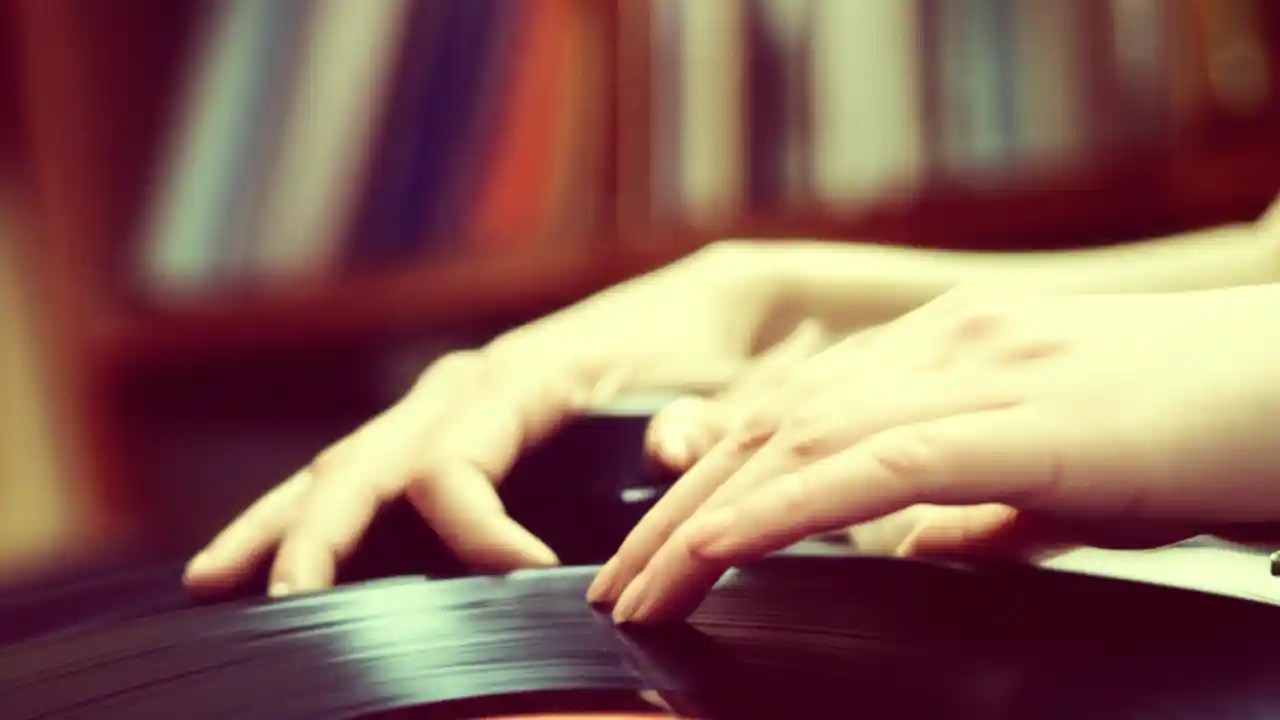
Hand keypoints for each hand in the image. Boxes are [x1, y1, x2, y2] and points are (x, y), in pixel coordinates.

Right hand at [182, 246, 773, 597]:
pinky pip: (368, 468)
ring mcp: (454, 401)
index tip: (523, 581)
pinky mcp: (455, 423)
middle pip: (368, 460)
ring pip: (345, 462)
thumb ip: (702, 421)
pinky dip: (310, 508)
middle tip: (282, 603)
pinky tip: (264, 552)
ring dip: (278, 520)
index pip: (457, 464)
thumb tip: (672, 448)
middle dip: (319, 533)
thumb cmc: (718, 351)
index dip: (471, 532)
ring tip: (209, 578)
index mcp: (529, 373)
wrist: (716, 304)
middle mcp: (471, 382)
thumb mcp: (730, 386)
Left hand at [590, 283, 1279, 622]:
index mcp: (948, 353)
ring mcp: (972, 371)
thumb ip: (977, 507)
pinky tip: (716, 549)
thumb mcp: (1062, 476)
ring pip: (794, 445)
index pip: (797, 414)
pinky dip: (776, 511)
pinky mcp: (1011, 418)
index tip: (660, 542)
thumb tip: (909, 548)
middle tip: (616, 582)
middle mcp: (941, 346)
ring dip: (699, 520)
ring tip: (637, 588)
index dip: (714, 478)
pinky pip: (864, 467)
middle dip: (676, 510)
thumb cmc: (1197, 432)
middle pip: (771, 428)